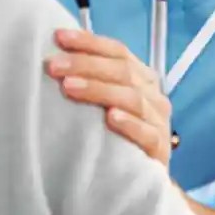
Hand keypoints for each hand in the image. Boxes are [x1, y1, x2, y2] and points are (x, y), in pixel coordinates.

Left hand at [45, 28, 174, 166]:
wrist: (139, 176)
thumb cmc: (116, 133)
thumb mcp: (106, 101)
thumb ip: (91, 79)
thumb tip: (55, 55)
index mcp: (140, 76)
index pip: (117, 50)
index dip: (88, 42)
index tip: (58, 37)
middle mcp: (152, 94)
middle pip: (122, 71)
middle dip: (84, 65)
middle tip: (54, 66)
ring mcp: (159, 121)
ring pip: (132, 98)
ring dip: (99, 90)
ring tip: (70, 87)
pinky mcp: (159, 149)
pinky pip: (147, 133)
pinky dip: (129, 123)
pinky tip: (110, 118)